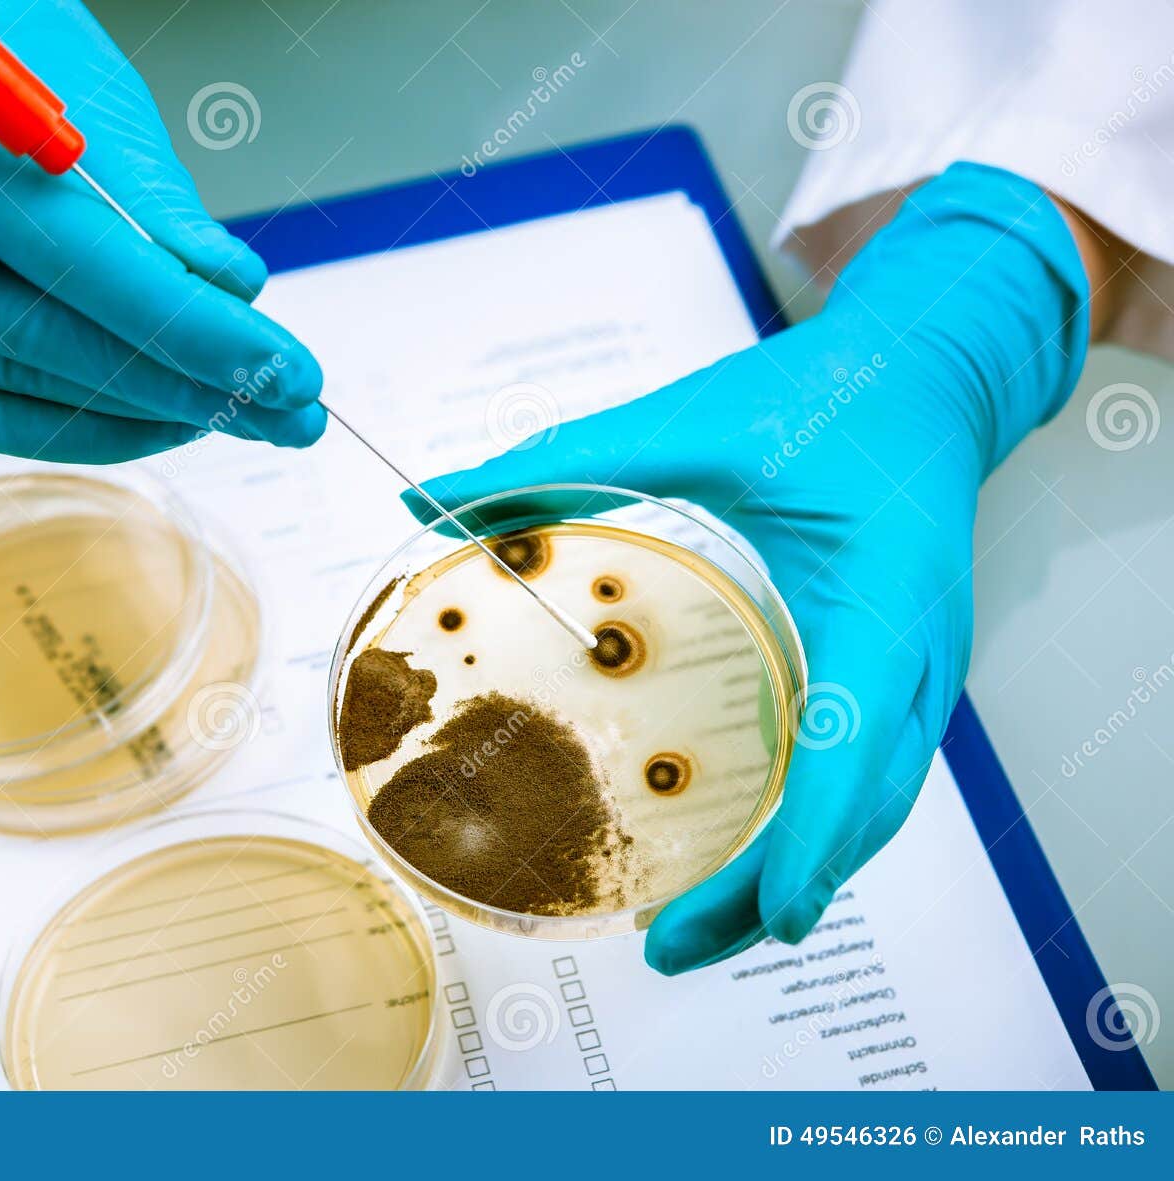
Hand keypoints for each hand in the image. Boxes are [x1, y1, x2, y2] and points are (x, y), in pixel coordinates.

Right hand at [0, 0, 323, 461]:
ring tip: (234, 411)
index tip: (293, 377)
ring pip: (30, 396)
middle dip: (195, 391)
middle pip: (65, 350)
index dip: (205, 337)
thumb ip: (157, 203)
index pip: (103, 273)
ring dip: (147, 417)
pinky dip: (79, 425)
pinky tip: (153, 421)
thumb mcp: (89, 92)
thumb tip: (234, 295)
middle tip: (291, 415)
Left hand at [406, 165, 1091, 971]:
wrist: (928, 372)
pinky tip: (747, 856)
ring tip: (696, 931)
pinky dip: (812, 829)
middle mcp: (920, 653)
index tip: (777, 915)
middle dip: (781, 890)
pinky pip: (867, 772)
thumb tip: (431, 496)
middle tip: (671, 950)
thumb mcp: (692, 421)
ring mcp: (923, 670)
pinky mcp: (904, 671)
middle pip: (867, 808)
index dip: (819, 834)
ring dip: (796, 875)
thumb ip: (561, 459)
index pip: (863, 738)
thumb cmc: (824, 394)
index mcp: (882, 596)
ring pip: (874, 804)